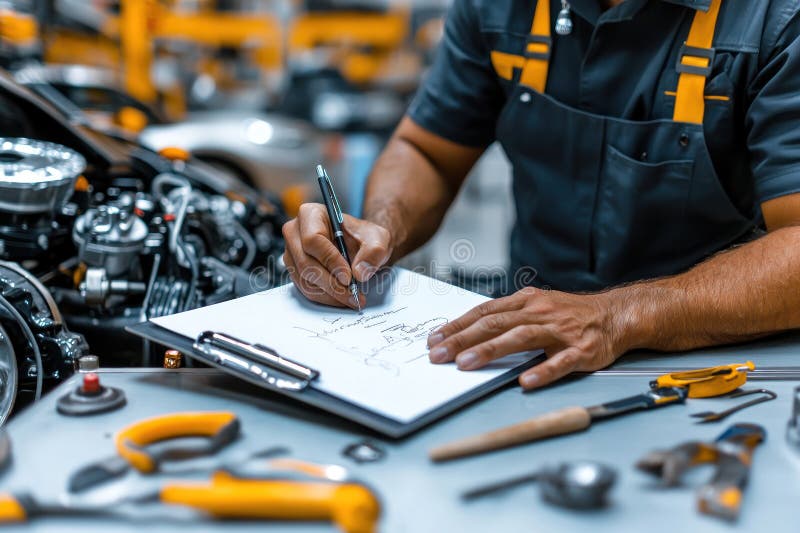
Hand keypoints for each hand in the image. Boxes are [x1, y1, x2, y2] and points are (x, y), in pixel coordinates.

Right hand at [282, 203, 392, 307]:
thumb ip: (374, 251)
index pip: (313, 240)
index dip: (330, 260)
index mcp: (310, 214)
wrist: (360, 246)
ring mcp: (292, 252)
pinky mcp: (295, 270)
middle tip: (352, 294)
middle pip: (306, 262)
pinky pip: (305, 288)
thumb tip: (360, 272)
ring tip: (352, 298)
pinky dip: (325, 297)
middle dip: (331, 283)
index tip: (348, 277)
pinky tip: (342, 298)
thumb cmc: (364, 237)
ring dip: (329, 294)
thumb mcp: (378, 238)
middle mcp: (295, 232)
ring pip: (305, 279)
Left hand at [426, 287, 627, 388]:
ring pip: (520, 338)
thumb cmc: (570, 314)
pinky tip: (524, 380)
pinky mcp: (581, 350)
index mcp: (525, 302)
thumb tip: (471, 332)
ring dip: (490, 351)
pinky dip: (542, 371)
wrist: (616, 314)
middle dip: (463, 339)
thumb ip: (508, 317)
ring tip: (466, 363)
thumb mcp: (536, 306)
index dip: (457, 325)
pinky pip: (560, 361)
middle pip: (495, 324)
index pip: (484, 312)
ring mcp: (560, 331)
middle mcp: (539, 312)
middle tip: (438, 354)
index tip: (435, 339)